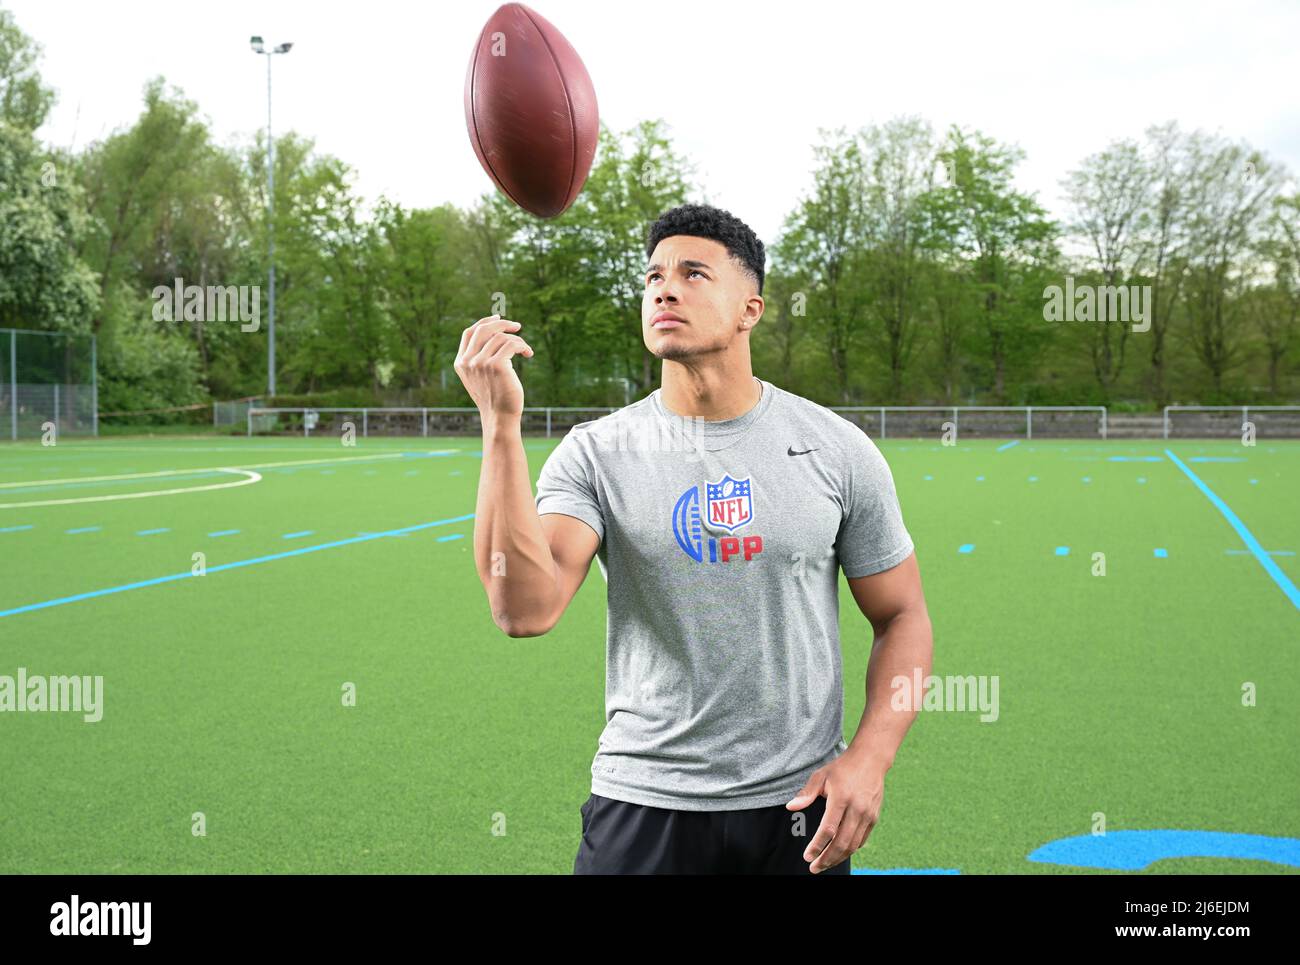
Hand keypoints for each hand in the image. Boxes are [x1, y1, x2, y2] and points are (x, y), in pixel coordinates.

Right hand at [453, 315, 534, 420]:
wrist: (500, 417)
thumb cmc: (495, 397)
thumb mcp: (481, 376)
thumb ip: (480, 357)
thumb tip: (496, 334)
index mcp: (461, 363)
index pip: (469, 333)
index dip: (484, 322)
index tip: (498, 319)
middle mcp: (468, 361)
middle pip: (484, 329)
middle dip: (502, 324)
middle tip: (517, 326)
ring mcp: (481, 363)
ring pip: (501, 337)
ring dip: (517, 340)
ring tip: (525, 350)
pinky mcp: (497, 365)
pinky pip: (512, 344)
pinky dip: (523, 346)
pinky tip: (528, 353)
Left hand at [786, 748, 887, 872]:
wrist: (870, 760)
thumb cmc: (842, 768)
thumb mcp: (821, 775)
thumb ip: (806, 793)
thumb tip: (791, 807)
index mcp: (841, 798)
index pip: (828, 829)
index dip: (817, 845)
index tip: (807, 856)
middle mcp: (856, 808)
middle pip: (841, 842)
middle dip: (827, 859)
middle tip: (814, 868)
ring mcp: (867, 814)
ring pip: (853, 845)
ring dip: (838, 858)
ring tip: (825, 864)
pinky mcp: (874, 818)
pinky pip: (861, 840)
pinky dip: (850, 849)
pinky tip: (839, 853)